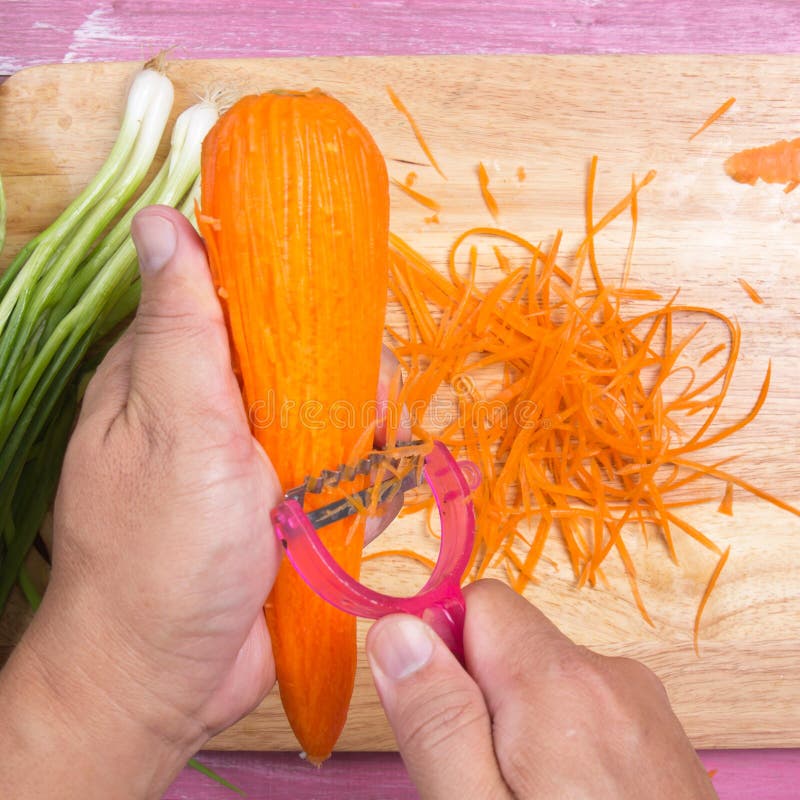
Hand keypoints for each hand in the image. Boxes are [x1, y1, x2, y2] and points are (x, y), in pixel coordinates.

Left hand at [0, 205, 405, 798]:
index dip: (289, 293)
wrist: (169, 681)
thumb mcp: (175, 424)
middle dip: (345, 376)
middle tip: (378, 399)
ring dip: (366, 434)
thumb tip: (159, 219)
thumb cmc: (163, 549)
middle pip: (293, 365)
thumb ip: (181, 325)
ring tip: (391, 452)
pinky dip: (364, 486)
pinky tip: (385, 494)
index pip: (232, 303)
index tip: (338, 300)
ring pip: (324, 423)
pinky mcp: (280, 516)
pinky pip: (334, 482)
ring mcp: (247, 469)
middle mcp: (206, 416)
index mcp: (167, 377)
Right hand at [366, 580, 717, 799]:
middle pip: (510, 642)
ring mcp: (642, 703)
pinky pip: (584, 706)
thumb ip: (435, 718)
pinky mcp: (658, 733)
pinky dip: (560, 741)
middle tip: (483, 783)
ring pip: (545, 677)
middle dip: (478, 697)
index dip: (442, 651)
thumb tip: (395, 628)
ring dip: (518, 724)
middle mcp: (609, 674)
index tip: (443, 722)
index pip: (479, 601)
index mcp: (559, 681)